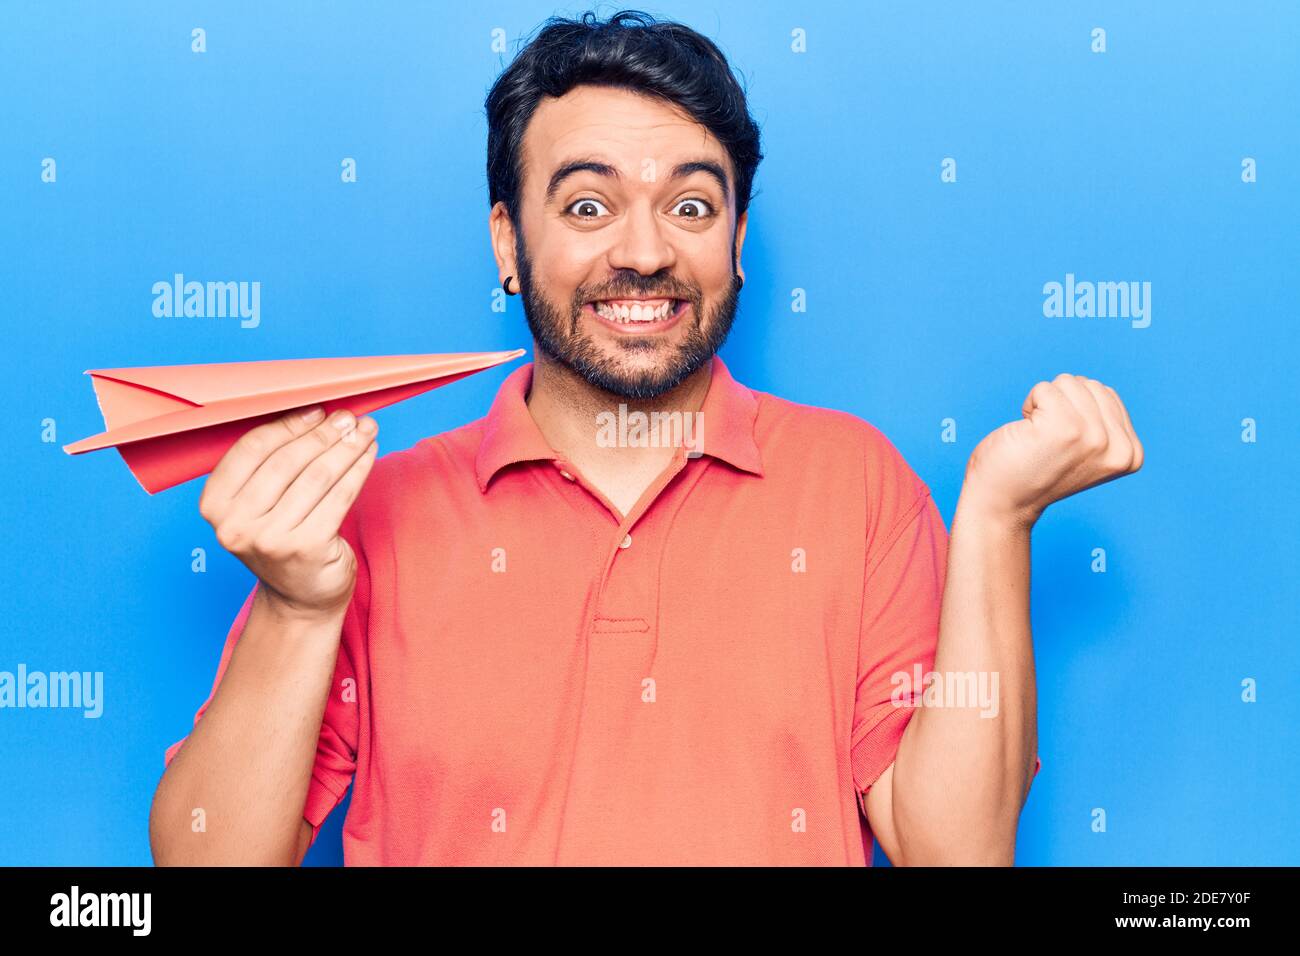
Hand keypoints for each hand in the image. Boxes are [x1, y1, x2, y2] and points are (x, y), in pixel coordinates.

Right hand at [198, 406, 378, 620]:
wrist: (300, 597)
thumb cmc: (282, 539)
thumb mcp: (258, 505)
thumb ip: (270, 465)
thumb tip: (314, 413)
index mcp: (214, 504)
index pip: (252, 449)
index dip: (288, 425)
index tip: (317, 411)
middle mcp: (235, 524)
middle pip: (287, 460)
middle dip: (323, 433)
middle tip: (348, 418)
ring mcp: (270, 539)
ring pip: (317, 475)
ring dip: (347, 447)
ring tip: (365, 430)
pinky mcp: (307, 547)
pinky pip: (340, 495)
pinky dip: (358, 469)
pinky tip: (369, 453)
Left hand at [961, 373, 1142, 528]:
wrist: (1001, 503)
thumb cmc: (1035, 470)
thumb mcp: (1086, 450)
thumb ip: (1104, 425)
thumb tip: (1101, 391)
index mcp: (1131, 454)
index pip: (1107, 395)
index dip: (1076, 410)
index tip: (1064, 444)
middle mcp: (1120, 448)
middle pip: (1090, 385)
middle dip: (1061, 404)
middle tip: (1047, 441)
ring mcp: (1094, 437)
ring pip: (1068, 382)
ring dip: (1044, 405)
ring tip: (1038, 437)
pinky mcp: (1064, 427)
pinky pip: (1044, 388)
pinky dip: (1029, 405)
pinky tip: (1026, 434)